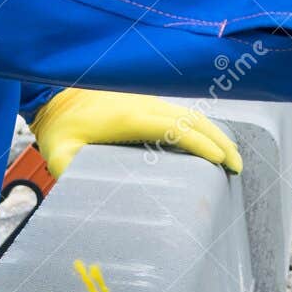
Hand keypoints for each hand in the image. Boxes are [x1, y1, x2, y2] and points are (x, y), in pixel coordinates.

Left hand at [29, 89, 242, 177]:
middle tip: (238, 165)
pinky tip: (209, 140)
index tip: (221, 161)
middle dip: (220, 141)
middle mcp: (143, 104)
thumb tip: (86, 198)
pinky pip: (181, 112)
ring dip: (215, 133)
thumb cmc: (57, 125)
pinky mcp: (145, 101)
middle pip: (193, 119)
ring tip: (232, 156)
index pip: (176, 128)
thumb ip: (70, 172)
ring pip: (191, 113)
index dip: (202, 144)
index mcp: (129, 118)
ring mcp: (146, 100)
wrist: (53, 94)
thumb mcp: (58, 152)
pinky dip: (201, 126)